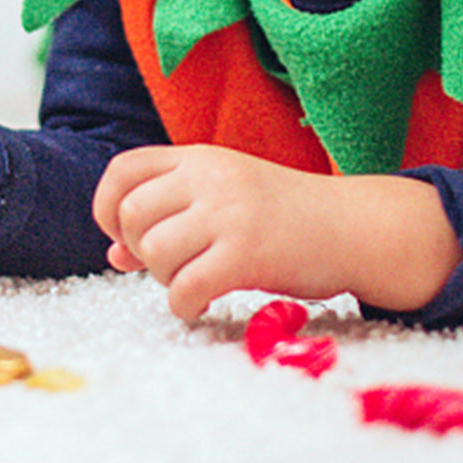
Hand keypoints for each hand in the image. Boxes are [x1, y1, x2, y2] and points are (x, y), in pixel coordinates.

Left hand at [91, 144, 461, 319]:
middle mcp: (210, 177)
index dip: (107, 207)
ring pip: (153, 252)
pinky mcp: (248, 254)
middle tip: (169, 266)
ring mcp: (229, 213)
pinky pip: (185, 288)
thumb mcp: (222, 198)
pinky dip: (183, 305)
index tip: (122, 237)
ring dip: (164, 279)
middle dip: (138, 251)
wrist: (355, 226)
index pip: (122, 170)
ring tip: (192, 282)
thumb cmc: (283, 217)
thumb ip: (170, 215)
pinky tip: (200, 306)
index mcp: (199, 157)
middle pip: (131, 216)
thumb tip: (113, 254)